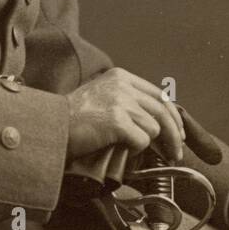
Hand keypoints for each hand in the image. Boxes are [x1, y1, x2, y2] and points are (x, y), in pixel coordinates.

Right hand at [65, 68, 184, 162]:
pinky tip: (121, 149)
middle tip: (175, 152)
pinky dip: (135, 149)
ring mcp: (120, 102)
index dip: (172, 116)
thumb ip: (127, 101)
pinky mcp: (117, 121)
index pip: (159, 95)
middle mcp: (122, 86)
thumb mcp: (101, 97)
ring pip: (153, 127)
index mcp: (121, 77)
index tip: (178, 132)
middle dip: (174, 135)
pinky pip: (141, 140)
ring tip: (135, 150)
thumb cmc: (72, 118)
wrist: (50, 127)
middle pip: (162, 110)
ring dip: (147, 143)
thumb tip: (157, 123)